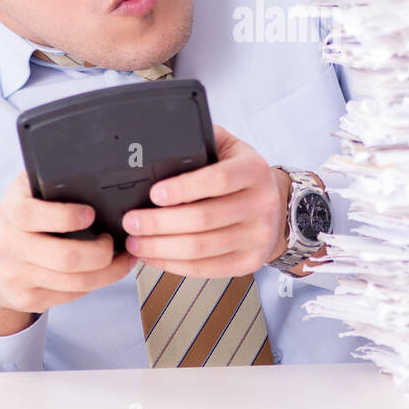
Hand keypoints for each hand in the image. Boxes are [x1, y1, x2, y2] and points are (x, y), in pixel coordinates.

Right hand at [0, 171, 137, 335]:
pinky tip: (103, 273)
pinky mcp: (27, 299)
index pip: (30, 214)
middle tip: (112, 241)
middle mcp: (8, 245)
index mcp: (10, 211)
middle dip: (101, 252)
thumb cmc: (17, 224)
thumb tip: (93, 170)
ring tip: (121, 259)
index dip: (65, 216)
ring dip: (108, 272)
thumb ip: (48, 183)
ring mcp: (17, 276)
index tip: (90, 214)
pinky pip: (71, 295)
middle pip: (65, 258)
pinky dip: (94, 284)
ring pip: (75, 282)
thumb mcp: (24, 196)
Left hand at [121, 125, 289, 278]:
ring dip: (160, 247)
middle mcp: (261, 204)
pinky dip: (173, 265)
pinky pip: (205, 268)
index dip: (184, 188)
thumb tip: (160, 140)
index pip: (218, 179)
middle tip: (131, 221)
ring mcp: (257, 236)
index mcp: (254, 170)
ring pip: (201, 248)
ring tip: (135, 242)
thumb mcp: (230, 149)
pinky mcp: (249, 262)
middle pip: (204, 218)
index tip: (154, 193)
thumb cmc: (243, 176)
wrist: (277, 207)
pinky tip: (154, 256)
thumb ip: (201, 141)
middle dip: (159, 223)